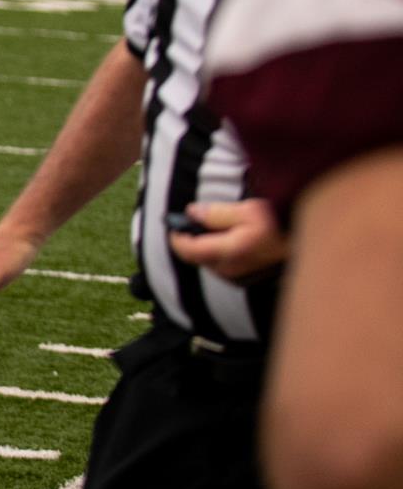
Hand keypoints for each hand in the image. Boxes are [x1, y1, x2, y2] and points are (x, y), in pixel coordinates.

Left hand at [168, 199, 285, 283]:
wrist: (314, 242)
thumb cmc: (283, 224)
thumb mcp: (248, 210)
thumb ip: (216, 213)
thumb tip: (191, 213)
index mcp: (228, 252)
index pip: (189, 250)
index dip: (177, 237)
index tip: (175, 224)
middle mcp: (232, 270)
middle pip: (198, 257)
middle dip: (193, 240)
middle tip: (198, 220)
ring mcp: (241, 277)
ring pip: (212, 262)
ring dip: (209, 246)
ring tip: (221, 227)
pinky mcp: (250, 278)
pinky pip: (226, 266)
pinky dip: (222, 252)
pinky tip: (235, 239)